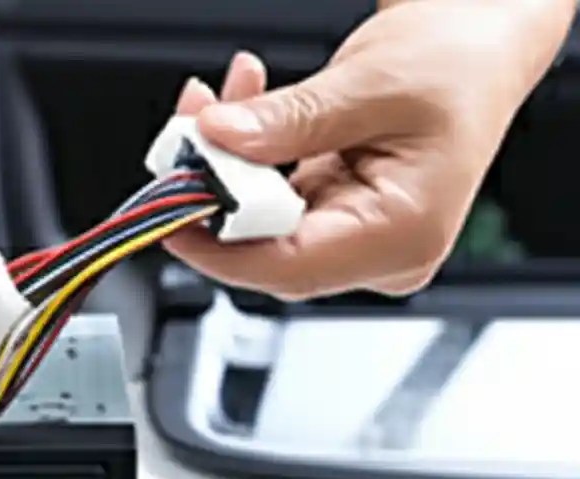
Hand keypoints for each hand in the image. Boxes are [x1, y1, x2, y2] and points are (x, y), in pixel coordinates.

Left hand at [163, 0, 573, 300]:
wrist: (478, 42)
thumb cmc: (457, 63)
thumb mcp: (368, 82)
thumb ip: (288, 120)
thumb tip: (217, 140)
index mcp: (403, 236)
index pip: (287, 268)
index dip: (216, 245)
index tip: (170, 208)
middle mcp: (380, 251)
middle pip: (263, 249)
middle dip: (215, 188)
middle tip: (189, 130)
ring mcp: (354, 235)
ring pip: (256, 221)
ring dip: (224, 162)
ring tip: (214, 100)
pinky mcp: (333, 213)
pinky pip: (266, 198)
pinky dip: (243, 157)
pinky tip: (237, 108)